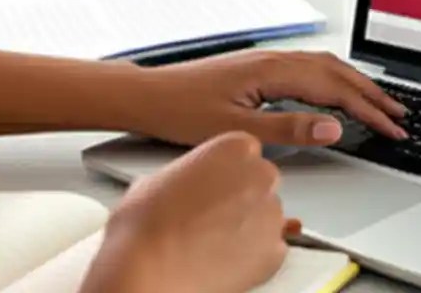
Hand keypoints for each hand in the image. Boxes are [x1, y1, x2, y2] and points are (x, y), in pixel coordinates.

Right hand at [82, 132, 291, 292]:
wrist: (150, 273)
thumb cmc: (145, 228)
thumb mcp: (153, 180)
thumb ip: (183, 174)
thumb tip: (179, 186)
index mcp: (234, 148)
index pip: (245, 152)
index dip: (229, 171)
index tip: (216, 184)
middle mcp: (260, 176)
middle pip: (262, 181)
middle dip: (244, 197)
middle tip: (213, 215)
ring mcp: (271, 215)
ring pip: (268, 216)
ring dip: (250, 226)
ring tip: (213, 242)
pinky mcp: (275, 252)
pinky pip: (271, 249)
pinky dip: (254, 256)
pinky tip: (224, 260)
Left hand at [127, 49, 407, 146]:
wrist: (148, 94)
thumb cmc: (182, 110)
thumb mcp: (238, 129)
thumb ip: (289, 129)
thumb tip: (333, 127)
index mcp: (274, 70)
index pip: (336, 90)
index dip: (369, 110)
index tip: (392, 127)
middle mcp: (275, 59)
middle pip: (338, 73)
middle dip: (373, 95)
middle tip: (400, 116)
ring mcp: (268, 60)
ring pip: (327, 67)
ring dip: (357, 84)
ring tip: (380, 103)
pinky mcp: (260, 67)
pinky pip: (311, 68)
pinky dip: (335, 79)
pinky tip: (337, 90)